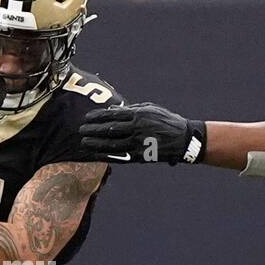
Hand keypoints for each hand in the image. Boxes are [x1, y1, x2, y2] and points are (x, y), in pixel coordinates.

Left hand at [79, 102, 206, 163]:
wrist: (183, 139)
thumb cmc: (165, 121)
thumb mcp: (150, 108)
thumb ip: (131, 109)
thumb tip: (113, 111)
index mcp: (138, 115)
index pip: (112, 115)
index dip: (97, 117)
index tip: (87, 118)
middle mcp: (136, 129)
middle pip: (109, 130)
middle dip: (93, 130)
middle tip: (81, 130)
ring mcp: (138, 143)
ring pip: (111, 144)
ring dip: (96, 143)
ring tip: (84, 142)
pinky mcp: (140, 156)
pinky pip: (120, 156)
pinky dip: (107, 156)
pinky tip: (96, 154)